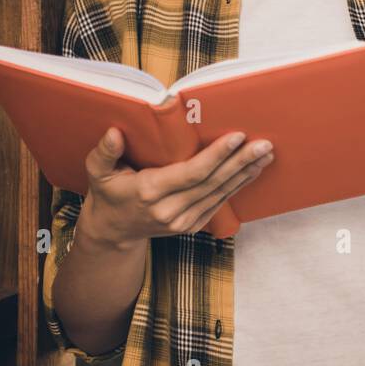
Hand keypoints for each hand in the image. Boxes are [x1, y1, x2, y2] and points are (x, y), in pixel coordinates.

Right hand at [77, 128, 274, 245]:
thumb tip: (114, 133)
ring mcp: (183, 221)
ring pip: (220, 194)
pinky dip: (237, 186)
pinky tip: (252, 170)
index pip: (191, 173)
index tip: (237, 137)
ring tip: (266, 154)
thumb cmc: (108, 194)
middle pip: (213, 183)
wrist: (112, 232)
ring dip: (246, 174)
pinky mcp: (191, 226)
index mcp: (149, 192)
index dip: (217, 156)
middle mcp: (170, 210)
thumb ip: (104, 153)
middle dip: (241, 162)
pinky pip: (219, 203)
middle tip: (264, 144)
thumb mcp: (97, 172)